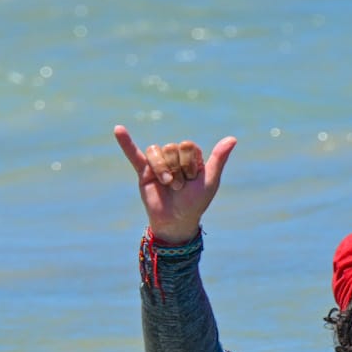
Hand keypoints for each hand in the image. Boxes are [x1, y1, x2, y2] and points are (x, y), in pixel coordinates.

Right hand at [114, 126, 235, 244]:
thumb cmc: (195, 202)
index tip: (193, 178)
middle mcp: (175, 157)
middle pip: (172, 148)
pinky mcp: (143, 171)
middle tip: (179, 186)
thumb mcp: (210, 180)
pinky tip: (118, 130)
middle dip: (177, 169)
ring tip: (168, 185)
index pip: (188, 146)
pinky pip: (133, 154)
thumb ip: (218, 159)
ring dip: (163, 170)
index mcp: (191, 156)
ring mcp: (158, 163)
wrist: (176, 221)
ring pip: (157, 151)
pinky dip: (125, 142)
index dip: (190, 162)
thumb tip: (233, 138)